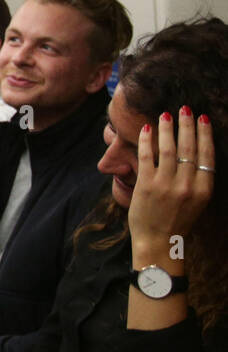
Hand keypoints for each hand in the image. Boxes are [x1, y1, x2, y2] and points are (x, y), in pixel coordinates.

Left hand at [128, 108, 214, 263]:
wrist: (158, 242)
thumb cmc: (177, 220)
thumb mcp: (197, 201)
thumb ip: (197, 179)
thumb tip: (196, 152)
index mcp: (203, 190)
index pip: (207, 155)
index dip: (205, 135)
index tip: (203, 119)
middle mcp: (187, 186)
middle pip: (189, 148)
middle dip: (188, 125)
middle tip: (185, 109)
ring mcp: (166, 185)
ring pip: (169, 149)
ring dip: (168, 129)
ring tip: (166, 115)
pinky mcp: (146, 186)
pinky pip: (147, 156)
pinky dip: (146, 140)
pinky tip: (146, 129)